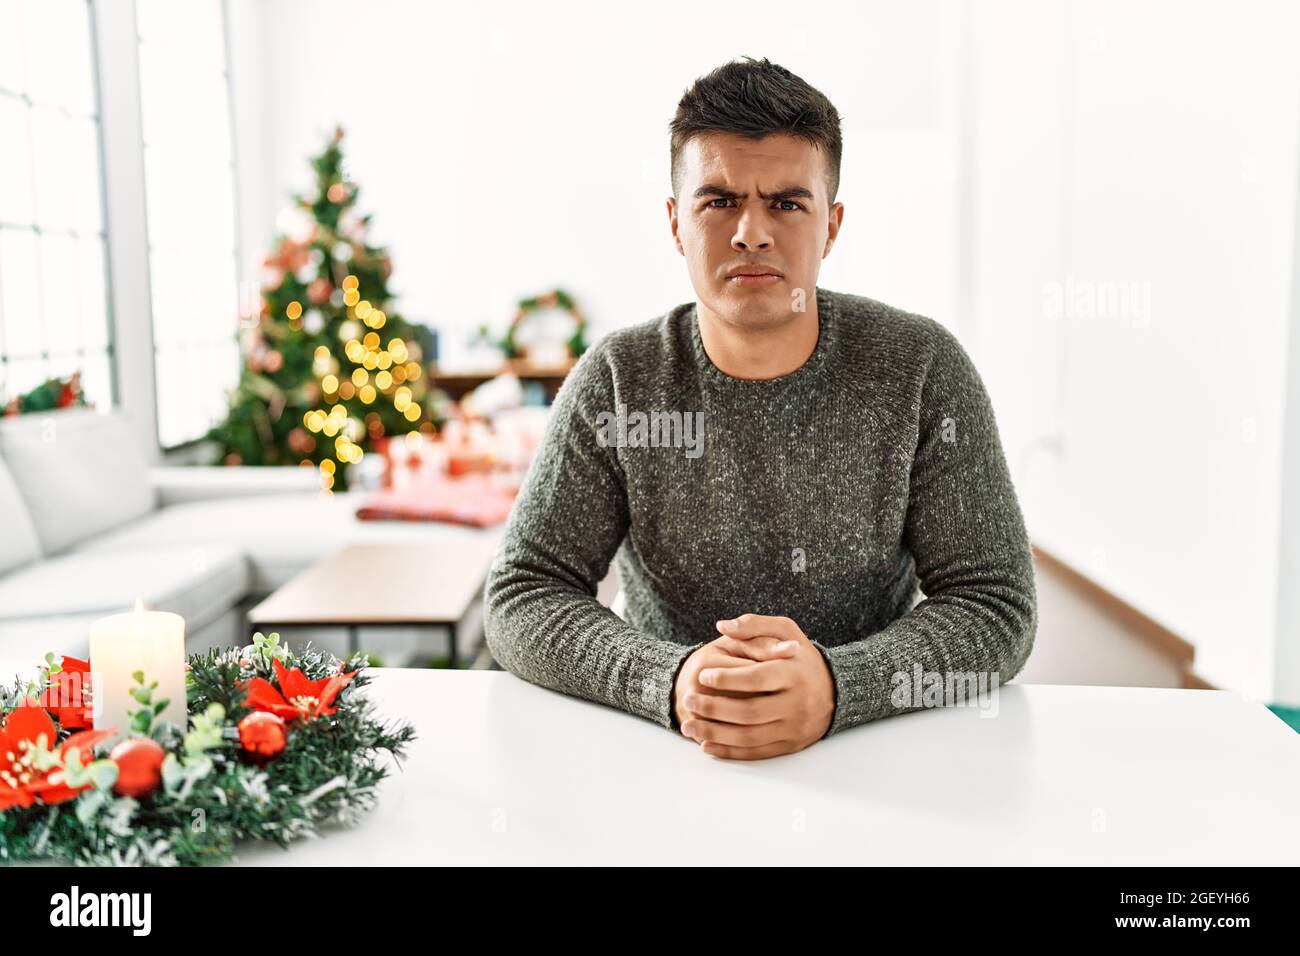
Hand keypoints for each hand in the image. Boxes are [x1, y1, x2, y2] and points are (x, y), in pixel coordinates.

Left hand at [675, 614, 834, 759]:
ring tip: (688, 725)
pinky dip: (729, 751)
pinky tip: (706, 745)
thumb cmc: (800, 657)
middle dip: (713, 708)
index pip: (757, 678)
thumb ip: (754, 625)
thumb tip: (723, 625)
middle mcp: (798, 703)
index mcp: (795, 673)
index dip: (727, 678)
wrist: (834, 689)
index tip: (703, 675)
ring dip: (714, 734)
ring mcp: (794, 727)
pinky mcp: (790, 745)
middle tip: (688, 700)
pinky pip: (756, 752)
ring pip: (749, 736)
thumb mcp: (785, 630)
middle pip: (749, 711)